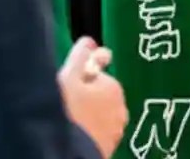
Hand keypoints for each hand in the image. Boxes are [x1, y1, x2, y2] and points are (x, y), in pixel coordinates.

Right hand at [58, 37, 127, 158]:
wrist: (68, 150)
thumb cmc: (68, 111)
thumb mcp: (68, 76)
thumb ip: (80, 55)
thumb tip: (90, 41)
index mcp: (113, 87)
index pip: (97, 75)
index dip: (80, 79)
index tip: (69, 87)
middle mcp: (121, 109)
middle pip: (100, 96)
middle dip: (86, 97)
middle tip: (68, 104)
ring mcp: (118, 131)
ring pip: (101, 116)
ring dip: (89, 115)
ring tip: (71, 121)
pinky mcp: (111, 148)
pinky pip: (100, 133)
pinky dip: (91, 132)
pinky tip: (78, 133)